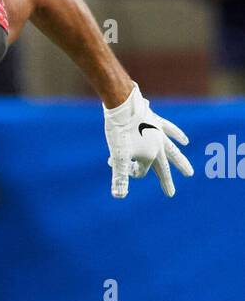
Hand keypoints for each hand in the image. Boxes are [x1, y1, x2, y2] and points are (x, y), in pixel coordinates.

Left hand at [103, 84, 193, 198]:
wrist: (123, 103)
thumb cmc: (119, 131)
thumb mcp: (117, 156)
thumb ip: (120, 177)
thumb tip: (118, 196)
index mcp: (150, 155)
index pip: (140, 171)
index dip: (127, 170)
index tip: (111, 161)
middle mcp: (159, 146)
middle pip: (163, 167)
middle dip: (165, 181)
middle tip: (170, 194)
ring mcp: (160, 133)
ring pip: (173, 150)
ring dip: (180, 162)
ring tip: (189, 173)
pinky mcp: (157, 121)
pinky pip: (170, 130)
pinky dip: (177, 135)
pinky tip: (185, 141)